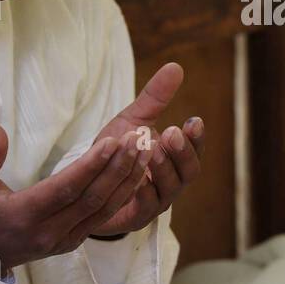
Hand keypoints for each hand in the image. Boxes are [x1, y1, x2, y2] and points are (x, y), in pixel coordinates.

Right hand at [0, 125, 152, 274]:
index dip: (91, 166)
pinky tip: (139, 169)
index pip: (65, 189)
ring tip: (147, 148)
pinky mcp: (73, 242)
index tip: (114, 140)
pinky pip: (104, 217)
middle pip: (93, 198)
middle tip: (141, 137)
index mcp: (22, 216)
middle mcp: (48, 232)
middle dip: (120, 166)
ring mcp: (64, 240)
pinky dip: (124, 192)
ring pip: (105, 209)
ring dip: (129, 178)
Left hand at [86, 62, 204, 237]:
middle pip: (189, 172)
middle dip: (182, 152)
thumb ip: (155, 98)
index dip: (196, 138)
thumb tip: (176, 66)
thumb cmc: (116, 152)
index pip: (194, 150)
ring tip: (152, 148)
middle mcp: (171, 183)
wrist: (87, 184)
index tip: (193, 120)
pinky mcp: (136, 217)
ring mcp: (156, 202)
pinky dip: (143, 192)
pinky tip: (136, 177)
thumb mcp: (134, 121)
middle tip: (171, 133)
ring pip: (170, 190)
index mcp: (175, 161)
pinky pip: (145, 208)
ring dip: (163, 169)